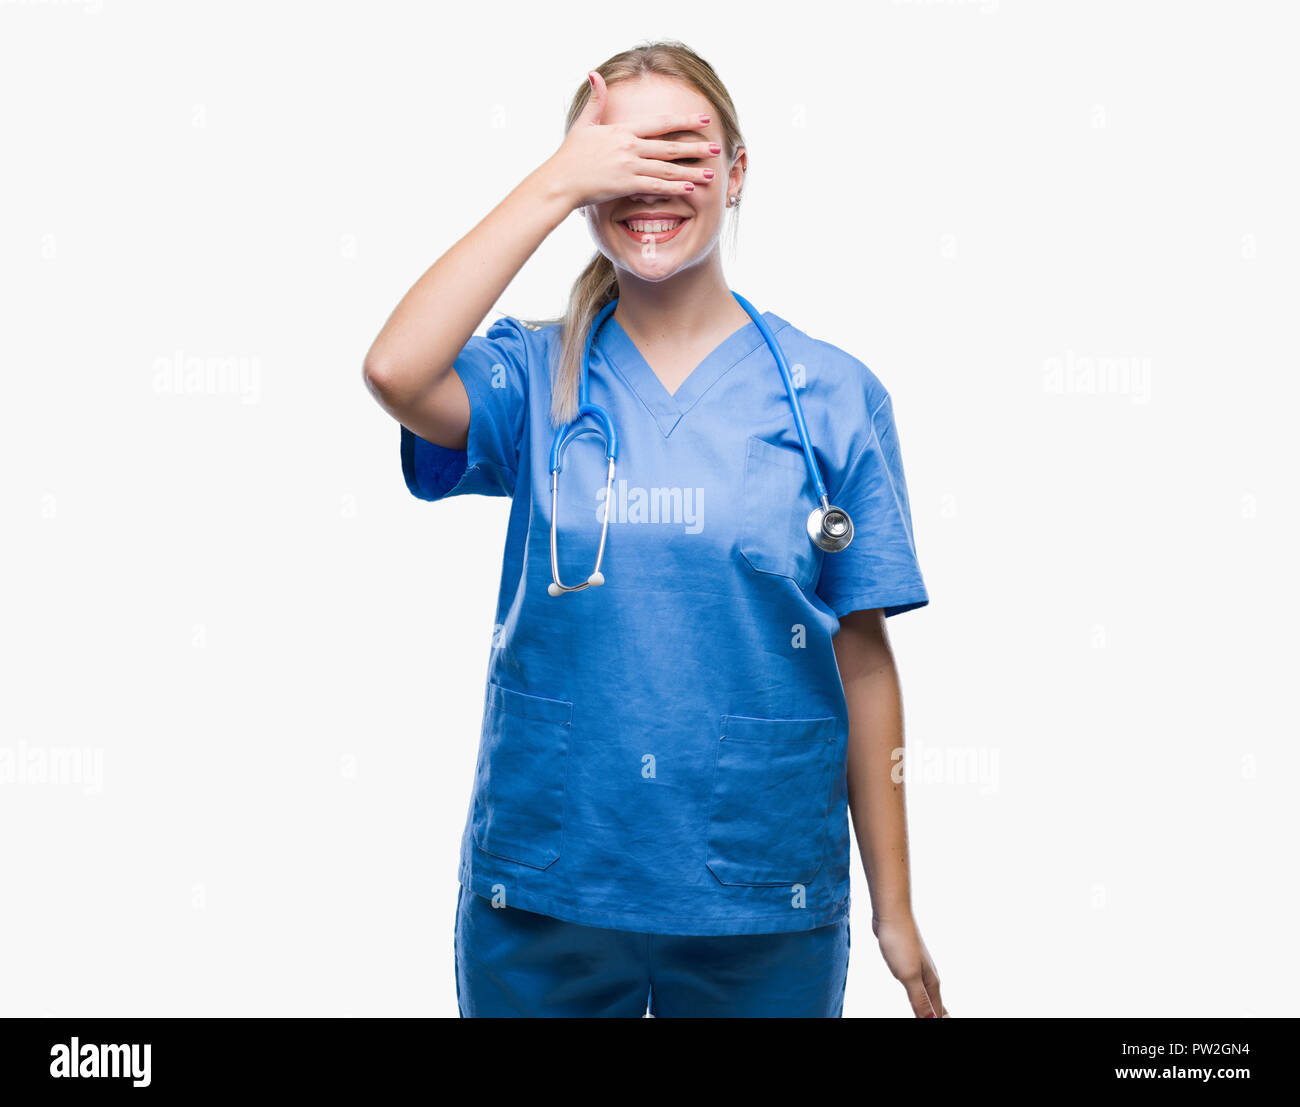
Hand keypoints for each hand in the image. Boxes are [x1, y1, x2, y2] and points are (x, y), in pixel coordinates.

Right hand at [539, 71, 720, 210]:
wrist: (559, 181)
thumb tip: (594, 74)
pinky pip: (656, 186)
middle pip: (669, 145)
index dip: (683, 121)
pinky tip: (690, 187)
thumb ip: (595, 101)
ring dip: (690, 170)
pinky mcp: (625, 184)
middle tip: (715, 146)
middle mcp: (629, 146)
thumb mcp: (583, 124)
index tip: (702, 119)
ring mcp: (628, 166)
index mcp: (622, 131)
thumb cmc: (570, 156)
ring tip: (710, 172)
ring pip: (666, 168)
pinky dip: (674, 186)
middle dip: (694, 146)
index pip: (659, 123)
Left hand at [873, 912, 949, 1017]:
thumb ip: (919, 999)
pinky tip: (918, 990)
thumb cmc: (900, 942)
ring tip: (933, 1014)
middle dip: (940, 1015)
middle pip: (937, 1002)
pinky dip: (920, 992)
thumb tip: (930, 1021)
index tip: (944, 1026)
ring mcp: (919, 966)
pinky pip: (917, 981)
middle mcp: (928, 974)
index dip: (940, 1021)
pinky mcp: (908, 959)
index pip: (938, 1010)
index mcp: (931, 981)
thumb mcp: (908, 975)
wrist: (892, 914)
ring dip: (931, 1005)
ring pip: (928, 991)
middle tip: (945, 1021)